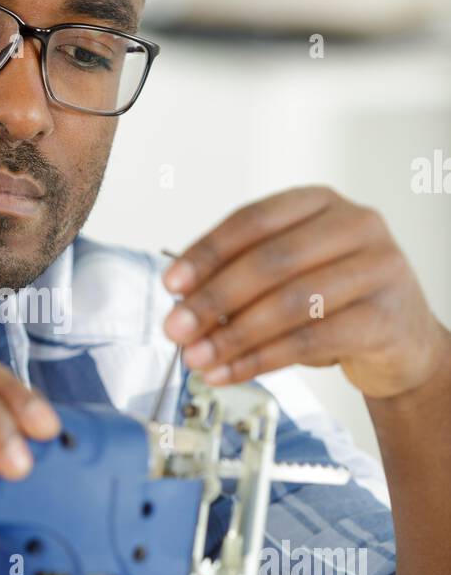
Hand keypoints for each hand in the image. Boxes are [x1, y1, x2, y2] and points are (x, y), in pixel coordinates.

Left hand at [161, 185, 450, 399]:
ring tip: (198, 357)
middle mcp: (355, 225)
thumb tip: (184, 303)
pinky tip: (231, 371)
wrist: (402, 341)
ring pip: (290, 303)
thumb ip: (242, 278)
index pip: (253, 220)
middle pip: (270, 260)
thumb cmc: (338, 300)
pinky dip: (261, 360)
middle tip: (177, 326)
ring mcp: (377, 268)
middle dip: (214, 298)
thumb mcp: (291, 274)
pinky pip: (311, 340)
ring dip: (234, 336)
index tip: (172, 283)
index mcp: (321, 203)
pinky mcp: (384, 317)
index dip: (207, 252)